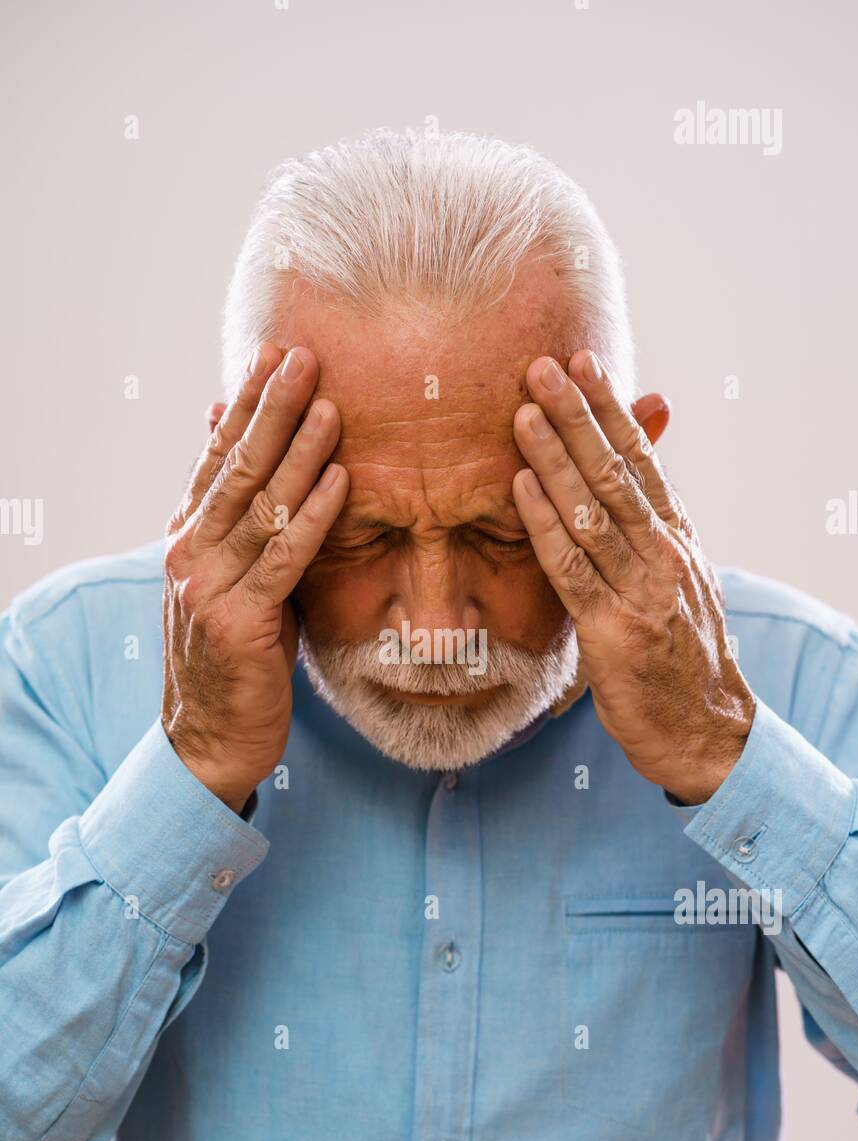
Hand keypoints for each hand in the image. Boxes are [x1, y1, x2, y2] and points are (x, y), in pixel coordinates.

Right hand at [162, 342, 348, 811]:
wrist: (208, 739)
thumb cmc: (234, 656)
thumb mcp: (232, 581)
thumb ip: (242, 525)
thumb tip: (242, 459)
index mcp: (187, 536)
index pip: (218, 456)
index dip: (246, 404)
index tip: (274, 355)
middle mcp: (188, 552)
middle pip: (237, 467)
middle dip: (273, 408)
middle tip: (305, 356)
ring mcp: (207, 586)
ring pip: (260, 504)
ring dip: (298, 450)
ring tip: (330, 403)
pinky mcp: (238, 621)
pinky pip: (283, 557)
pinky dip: (313, 515)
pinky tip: (340, 478)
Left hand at [512, 350, 755, 805]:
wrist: (706, 730)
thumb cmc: (681, 655)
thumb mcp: (677, 582)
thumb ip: (652, 532)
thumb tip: (634, 485)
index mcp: (678, 539)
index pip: (642, 461)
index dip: (612, 409)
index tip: (585, 363)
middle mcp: (663, 555)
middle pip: (614, 472)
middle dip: (576, 416)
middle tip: (541, 368)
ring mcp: (640, 592)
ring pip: (591, 512)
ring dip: (554, 458)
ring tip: (523, 414)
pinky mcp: (613, 631)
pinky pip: (573, 569)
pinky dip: (545, 525)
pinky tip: (520, 489)